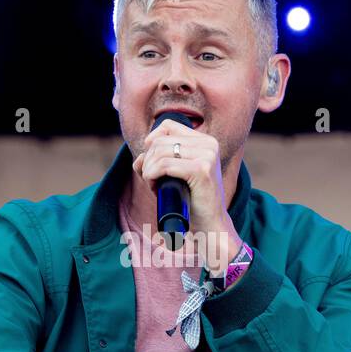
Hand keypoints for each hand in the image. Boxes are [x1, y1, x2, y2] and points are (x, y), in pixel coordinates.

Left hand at [133, 122, 241, 274]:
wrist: (210, 225)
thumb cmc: (192, 201)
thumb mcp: (178, 174)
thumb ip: (163, 159)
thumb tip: (140, 158)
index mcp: (206, 141)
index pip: (168, 125)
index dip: (151, 141)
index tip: (149, 161)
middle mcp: (209, 144)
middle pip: (160, 141)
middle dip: (147, 161)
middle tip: (151, 180)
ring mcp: (207, 156)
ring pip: (159, 153)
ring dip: (148, 170)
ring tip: (153, 186)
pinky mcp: (202, 170)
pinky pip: (164, 166)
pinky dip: (152, 175)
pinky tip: (154, 187)